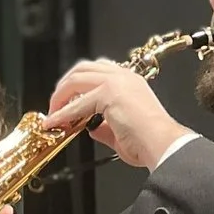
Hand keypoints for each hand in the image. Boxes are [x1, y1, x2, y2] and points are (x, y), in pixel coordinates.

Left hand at [47, 59, 194, 170]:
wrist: (162, 144)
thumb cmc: (149, 141)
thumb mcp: (122, 131)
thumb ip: (104, 126)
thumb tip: (91, 128)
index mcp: (130, 82)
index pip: (98, 71)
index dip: (78, 83)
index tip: (67, 99)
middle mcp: (123, 76)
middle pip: (83, 69)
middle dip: (65, 85)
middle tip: (54, 103)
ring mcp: (116, 82)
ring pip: (76, 79)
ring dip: (60, 97)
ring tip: (52, 114)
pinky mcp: (108, 94)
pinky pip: (77, 104)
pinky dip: (62, 113)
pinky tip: (55, 122)